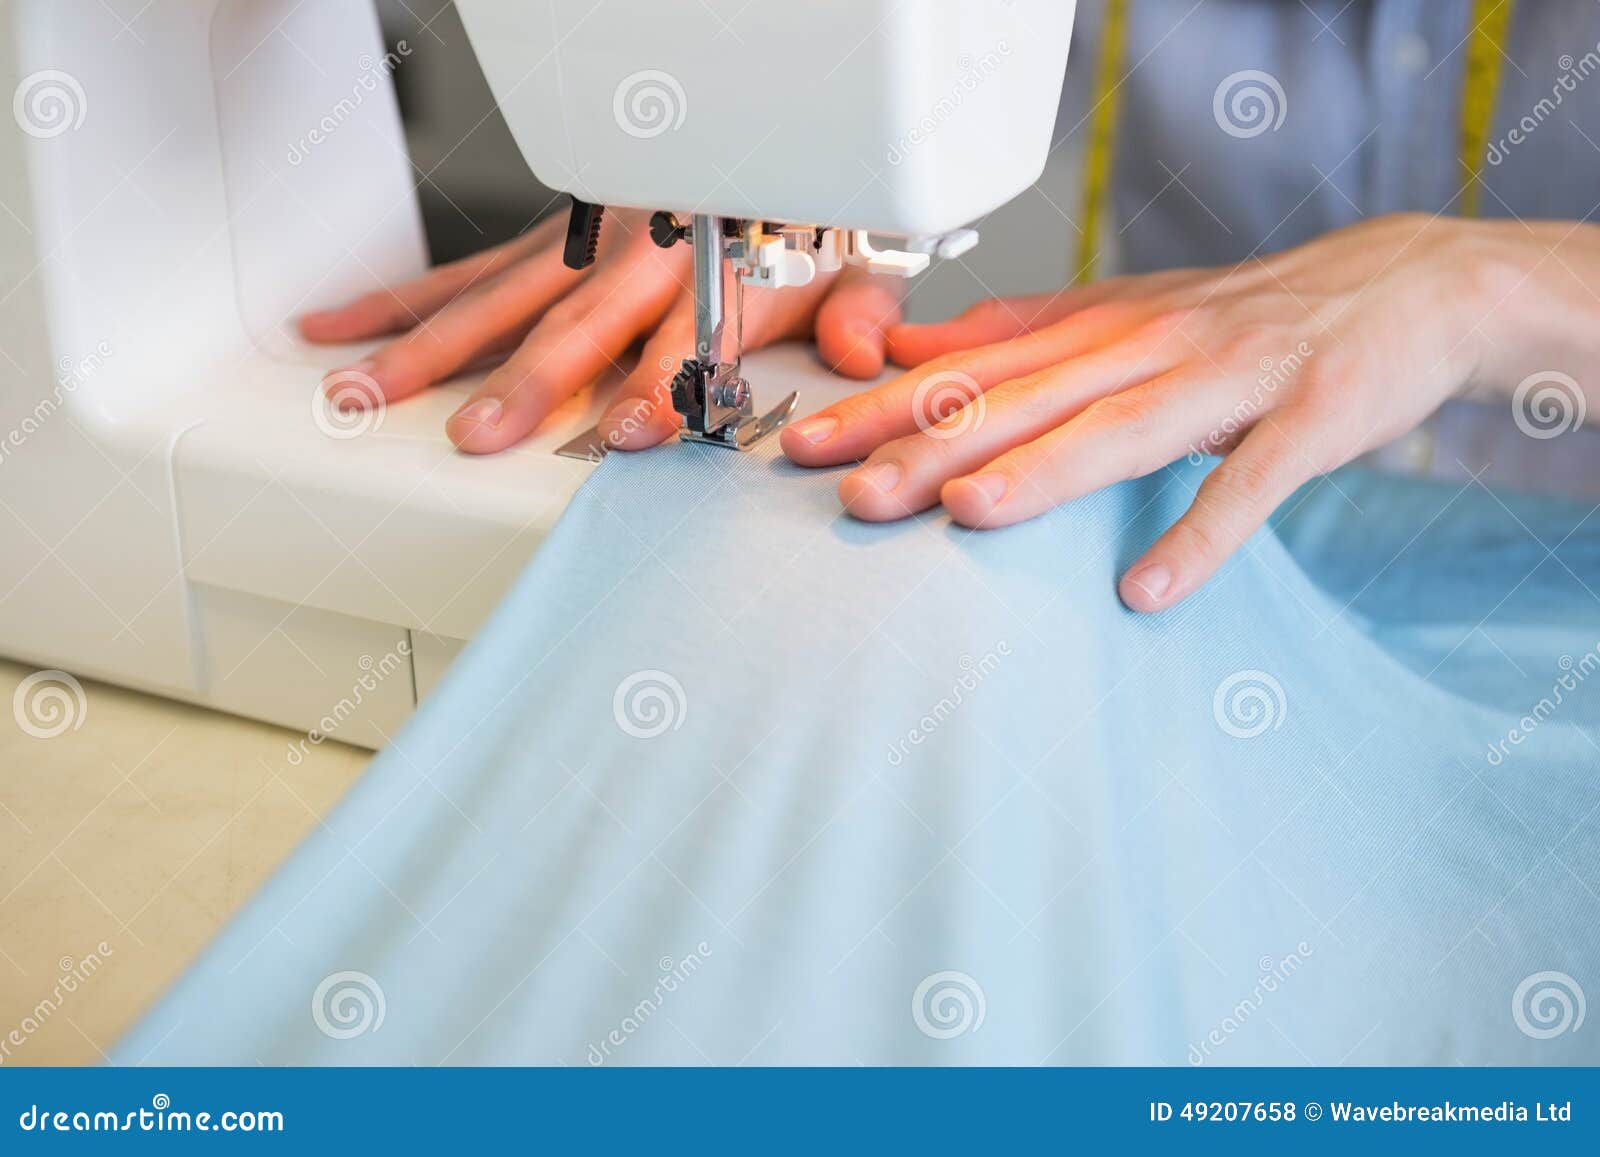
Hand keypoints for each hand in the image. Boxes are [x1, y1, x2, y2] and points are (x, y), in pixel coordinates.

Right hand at [300, 209, 901, 452]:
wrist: (771, 136)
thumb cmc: (809, 217)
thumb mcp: (860, 263)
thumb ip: (863, 313)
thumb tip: (863, 358)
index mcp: (716, 267)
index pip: (686, 338)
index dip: (660, 387)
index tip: (631, 434)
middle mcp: (640, 252)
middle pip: (576, 323)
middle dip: (527, 383)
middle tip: (476, 436)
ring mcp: (583, 245)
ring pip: (498, 298)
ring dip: (431, 349)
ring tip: (363, 392)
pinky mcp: (547, 241)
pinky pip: (467, 271)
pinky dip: (402, 300)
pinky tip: (340, 326)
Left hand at [780, 213, 1599, 610]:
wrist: (1400, 287)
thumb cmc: (1244, 316)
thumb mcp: (1124, 311)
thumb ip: (1020, 334)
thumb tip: (914, 348)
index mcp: (1098, 327)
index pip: (973, 369)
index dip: (886, 406)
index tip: (806, 443)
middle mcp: (1147, 345)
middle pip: (1026, 398)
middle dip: (931, 445)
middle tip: (852, 492)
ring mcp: (1226, 379)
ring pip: (1120, 425)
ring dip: (1043, 470)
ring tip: (968, 514)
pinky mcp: (1306, 419)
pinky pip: (1248, 482)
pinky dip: (1200, 533)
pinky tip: (1146, 589)